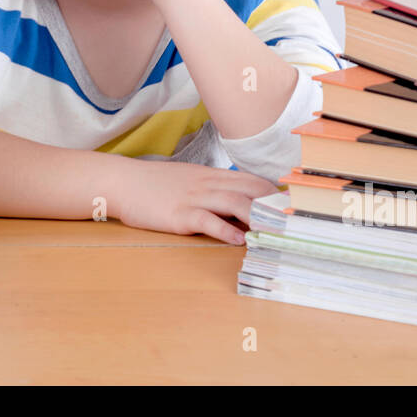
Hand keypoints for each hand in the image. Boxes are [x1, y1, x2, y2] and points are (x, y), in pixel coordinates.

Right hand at [110, 158, 277, 244]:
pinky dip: (226, 231)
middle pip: (249, 190)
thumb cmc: (154, 184)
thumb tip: (236, 204)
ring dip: (258, 218)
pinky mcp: (179, 214)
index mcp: (210, 175)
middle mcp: (207, 184)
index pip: (251, 180)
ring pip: (234, 203)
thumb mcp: (187, 180)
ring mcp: (193, 198)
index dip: (274, 193)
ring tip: (275, 232)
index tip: (292, 207)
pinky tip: (239, 240)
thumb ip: (211, 189)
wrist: (122, 182)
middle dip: (274, 206)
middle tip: (293, 222)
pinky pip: (208, 220)